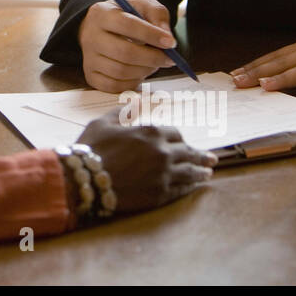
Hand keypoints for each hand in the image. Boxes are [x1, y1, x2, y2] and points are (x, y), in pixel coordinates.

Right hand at [76, 114, 214, 212]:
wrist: (84, 179)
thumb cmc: (91, 148)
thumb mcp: (103, 123)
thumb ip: (124, 112)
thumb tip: (136, 101)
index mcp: (150, 132)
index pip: (175, 133)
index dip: (180, 138)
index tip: (184, 142)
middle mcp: (162, 151)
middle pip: (188, 152)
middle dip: (200, 154)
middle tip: (210, 158)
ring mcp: (164, 173)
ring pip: (190, 171)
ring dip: (201, 171)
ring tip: (209, 172)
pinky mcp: (160, 194)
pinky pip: (182, 188)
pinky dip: (190, 186)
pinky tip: (195, 186)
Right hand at [78, 0, 177, 91]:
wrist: (100, 28)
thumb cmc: (125, 16)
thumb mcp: (142, 5)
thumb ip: (157, 15)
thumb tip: (167, 37)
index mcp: (101, 14)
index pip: (126, 24)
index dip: (151, 35)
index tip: (171, 42)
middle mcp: (90, 36)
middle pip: (123, 52)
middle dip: (152, 58)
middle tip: (169, 59)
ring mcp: (88, 58)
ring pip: (120, 71)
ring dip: (145, 70)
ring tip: (154, 63)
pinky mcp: (90, 75)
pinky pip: (114, 86)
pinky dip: (133, 82)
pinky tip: (140, 72)